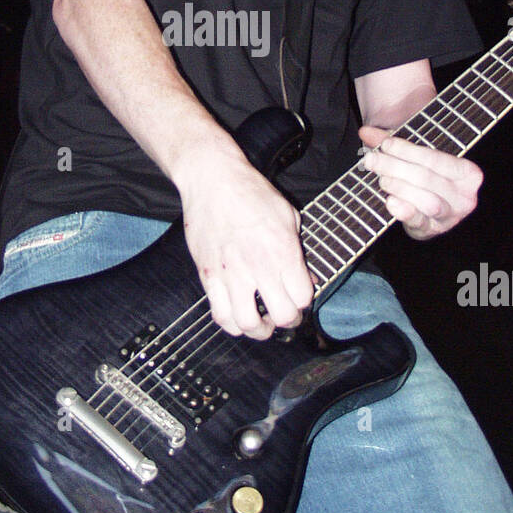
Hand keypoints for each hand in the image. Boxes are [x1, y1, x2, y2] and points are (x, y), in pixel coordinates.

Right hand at [178, 151, 314, 340]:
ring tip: (261, 324)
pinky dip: (232, 323)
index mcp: (283, 251)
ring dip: (259, 331)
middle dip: (287, 321)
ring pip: (247, 324)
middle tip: (285, 315)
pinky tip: (238, 316)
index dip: (304, 302)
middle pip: (281, 316)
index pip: (302, 297)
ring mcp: (231, 274)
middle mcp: (258, 266)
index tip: (300, 299)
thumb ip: (297, 250)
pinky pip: (219, 314)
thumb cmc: (251, 192)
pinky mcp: (208, 276)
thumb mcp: (288, 215)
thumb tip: (303, 277)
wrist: (212, 180)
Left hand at [358, 125, 482, 240]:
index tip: (386, 144)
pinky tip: (391, 201)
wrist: (433, 215)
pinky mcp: (434, 230)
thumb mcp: (417, 159)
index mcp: (468, 173)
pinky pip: (419, 221)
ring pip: (427, 201)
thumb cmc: (428, 181)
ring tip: (382, 179)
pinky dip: (404, 211)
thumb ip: (393, 144)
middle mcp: (464, 196)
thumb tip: (367, 132)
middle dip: (395, 166)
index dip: (408, 150)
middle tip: (372, 160)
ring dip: (400, 187)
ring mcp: (450, 216)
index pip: (436, 158)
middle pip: (427, 178)